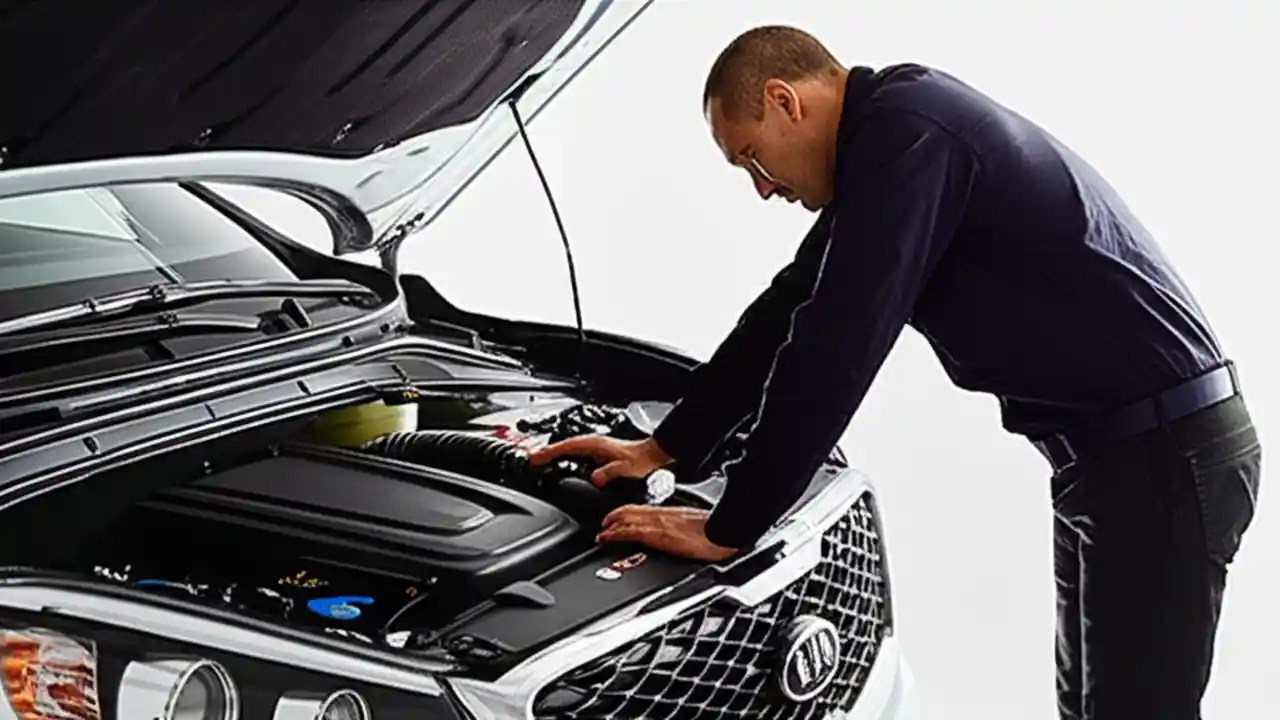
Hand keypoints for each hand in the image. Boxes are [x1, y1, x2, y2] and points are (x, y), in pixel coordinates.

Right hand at [527, 435, 671, 487]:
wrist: (652, 457)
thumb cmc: (641, 461)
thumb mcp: (625, 469)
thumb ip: (609, 473)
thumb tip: (595, 478)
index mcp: (595, 445)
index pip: (566, 447)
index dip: (549, 452)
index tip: (535, 458)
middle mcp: (593, 444)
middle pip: (563, 446)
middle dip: (546, 453)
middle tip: (530, 460)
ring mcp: (594, 448)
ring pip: (568, 450)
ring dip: (554, 455)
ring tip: (540, 462)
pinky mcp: (597, 454)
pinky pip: (575, 454)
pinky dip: (564, 458)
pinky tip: (561, 465)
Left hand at [597, 505, 736, 561]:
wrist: (722, 533)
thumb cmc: (713, 531)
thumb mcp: (695, 526)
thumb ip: (683, 527)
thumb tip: (681, 533)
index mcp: (669, 512)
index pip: (640, 508)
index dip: (624, 512)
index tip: (615, 518)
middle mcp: (660, 514)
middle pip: (629, 510)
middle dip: (612, 517)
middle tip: (603, 525)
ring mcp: (657, 523)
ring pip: (625, 519)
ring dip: (610, 526)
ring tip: (601, 533)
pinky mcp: (657, 535)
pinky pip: (630, 532)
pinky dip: (615, 534)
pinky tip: (607, 539)